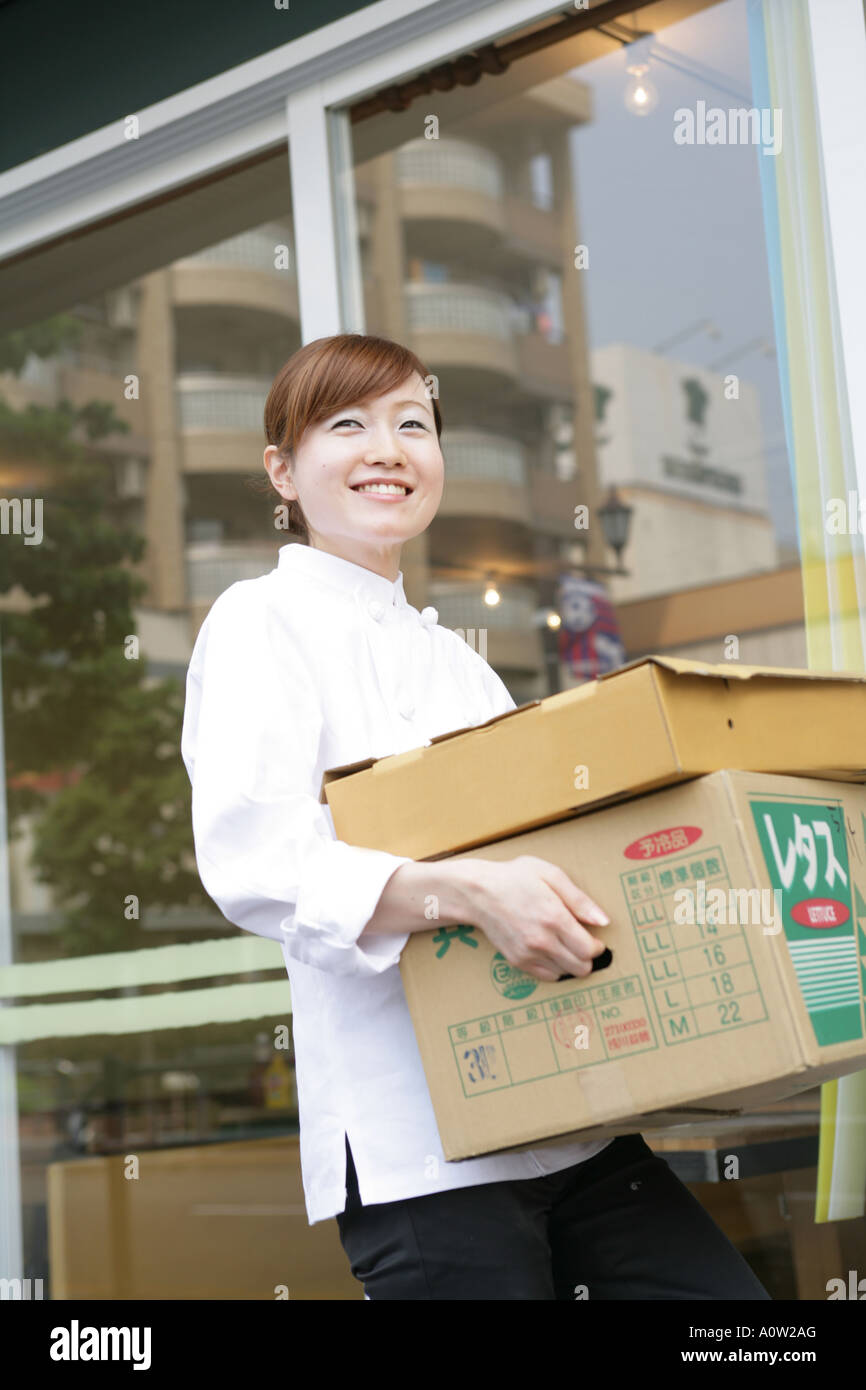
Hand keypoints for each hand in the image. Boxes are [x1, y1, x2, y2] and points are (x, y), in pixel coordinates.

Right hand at [462, 854, 609, 982]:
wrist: (478, 893)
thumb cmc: (515, 878)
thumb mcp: (551, 875)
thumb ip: (580, 900)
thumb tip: (604, 921)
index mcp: (554, 918)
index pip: (590, 950)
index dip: (597, 945)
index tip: (594, 937)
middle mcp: (542, 941)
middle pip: (582, 967)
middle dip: (587, 956)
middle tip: (581, 941)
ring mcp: (529, 954)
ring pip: (566, 973)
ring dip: (571, 962)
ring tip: (563, 943)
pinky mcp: (518, 962)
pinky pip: (548, 976)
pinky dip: (554, 967)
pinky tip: (549, 949)